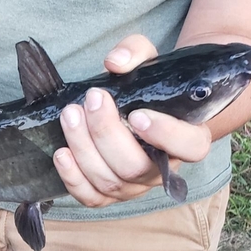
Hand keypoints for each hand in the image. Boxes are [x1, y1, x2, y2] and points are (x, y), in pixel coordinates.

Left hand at [53, 35, 211, 207]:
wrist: (136, 105)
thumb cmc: (147, 85)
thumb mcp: (147, 59)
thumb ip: (135, 52)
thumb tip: (115, 63)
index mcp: (187, 137)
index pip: (189, 147)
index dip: (166, 135)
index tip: (137, 114)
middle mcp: (163, 168)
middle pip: (137, 167)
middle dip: (108, 133)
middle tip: (92, 99)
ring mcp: (136, 186)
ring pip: (111, 182)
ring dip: (84, 148)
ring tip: (70, 114)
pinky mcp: (110, 195)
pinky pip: (92, 199)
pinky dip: (73, 179)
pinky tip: (61, 153)